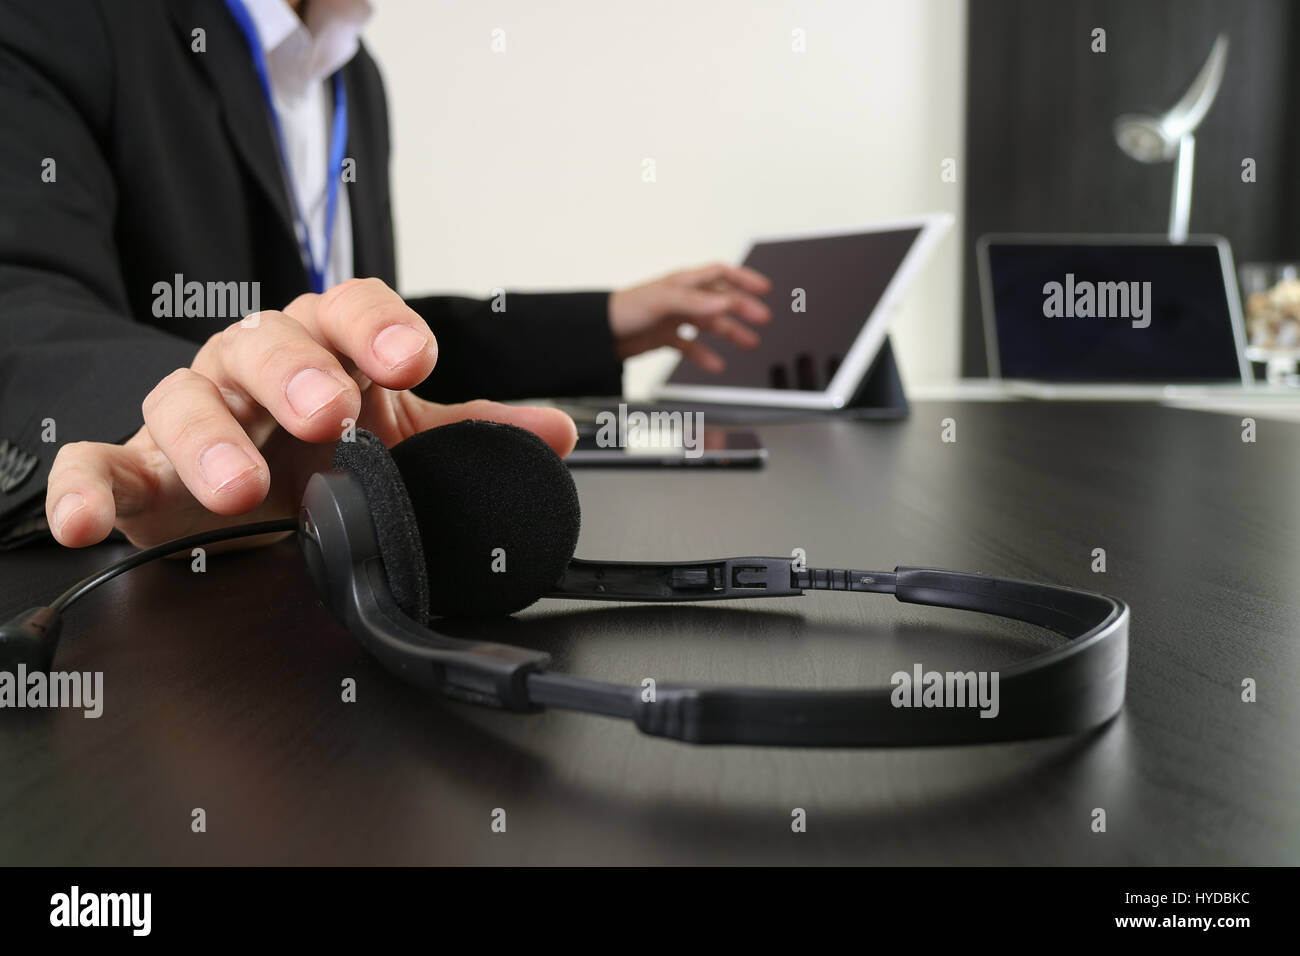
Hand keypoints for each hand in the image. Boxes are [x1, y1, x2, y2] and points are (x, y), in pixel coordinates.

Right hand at [45, 278, 577, 548]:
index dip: (379, 327)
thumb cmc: (325, 448)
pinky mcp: (137, 469)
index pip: (349, 310)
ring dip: (208, 440)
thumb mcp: (403, 439)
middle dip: (297, 375)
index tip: (412, 355)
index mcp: (325, 350)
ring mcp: (191, 416)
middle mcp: (254, 370)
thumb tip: (557, 432)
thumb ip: (472, 434)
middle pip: (265, 343)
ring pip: (182, 399)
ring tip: (239, 486)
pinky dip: (86, 487)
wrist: (249, 484)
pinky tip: (88, 518)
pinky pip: (97, 464)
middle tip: (328, 413)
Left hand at [608, 262, 771, 370]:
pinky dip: (705, 356)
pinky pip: (692, 346)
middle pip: (721, 301)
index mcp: (683, 282)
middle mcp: (682, 298)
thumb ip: (695, 302)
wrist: (598, 335)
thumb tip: (726, 303)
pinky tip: (715, 364)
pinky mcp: (666, 337)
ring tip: (750, 343)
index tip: (764, 289)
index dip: (744, 278)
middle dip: (744, 309)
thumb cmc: (624, 310)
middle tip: (763, 320)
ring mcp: (675, 318)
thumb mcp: (662, 302)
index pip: (720, 274)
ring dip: (731, 333)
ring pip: (710, 325)